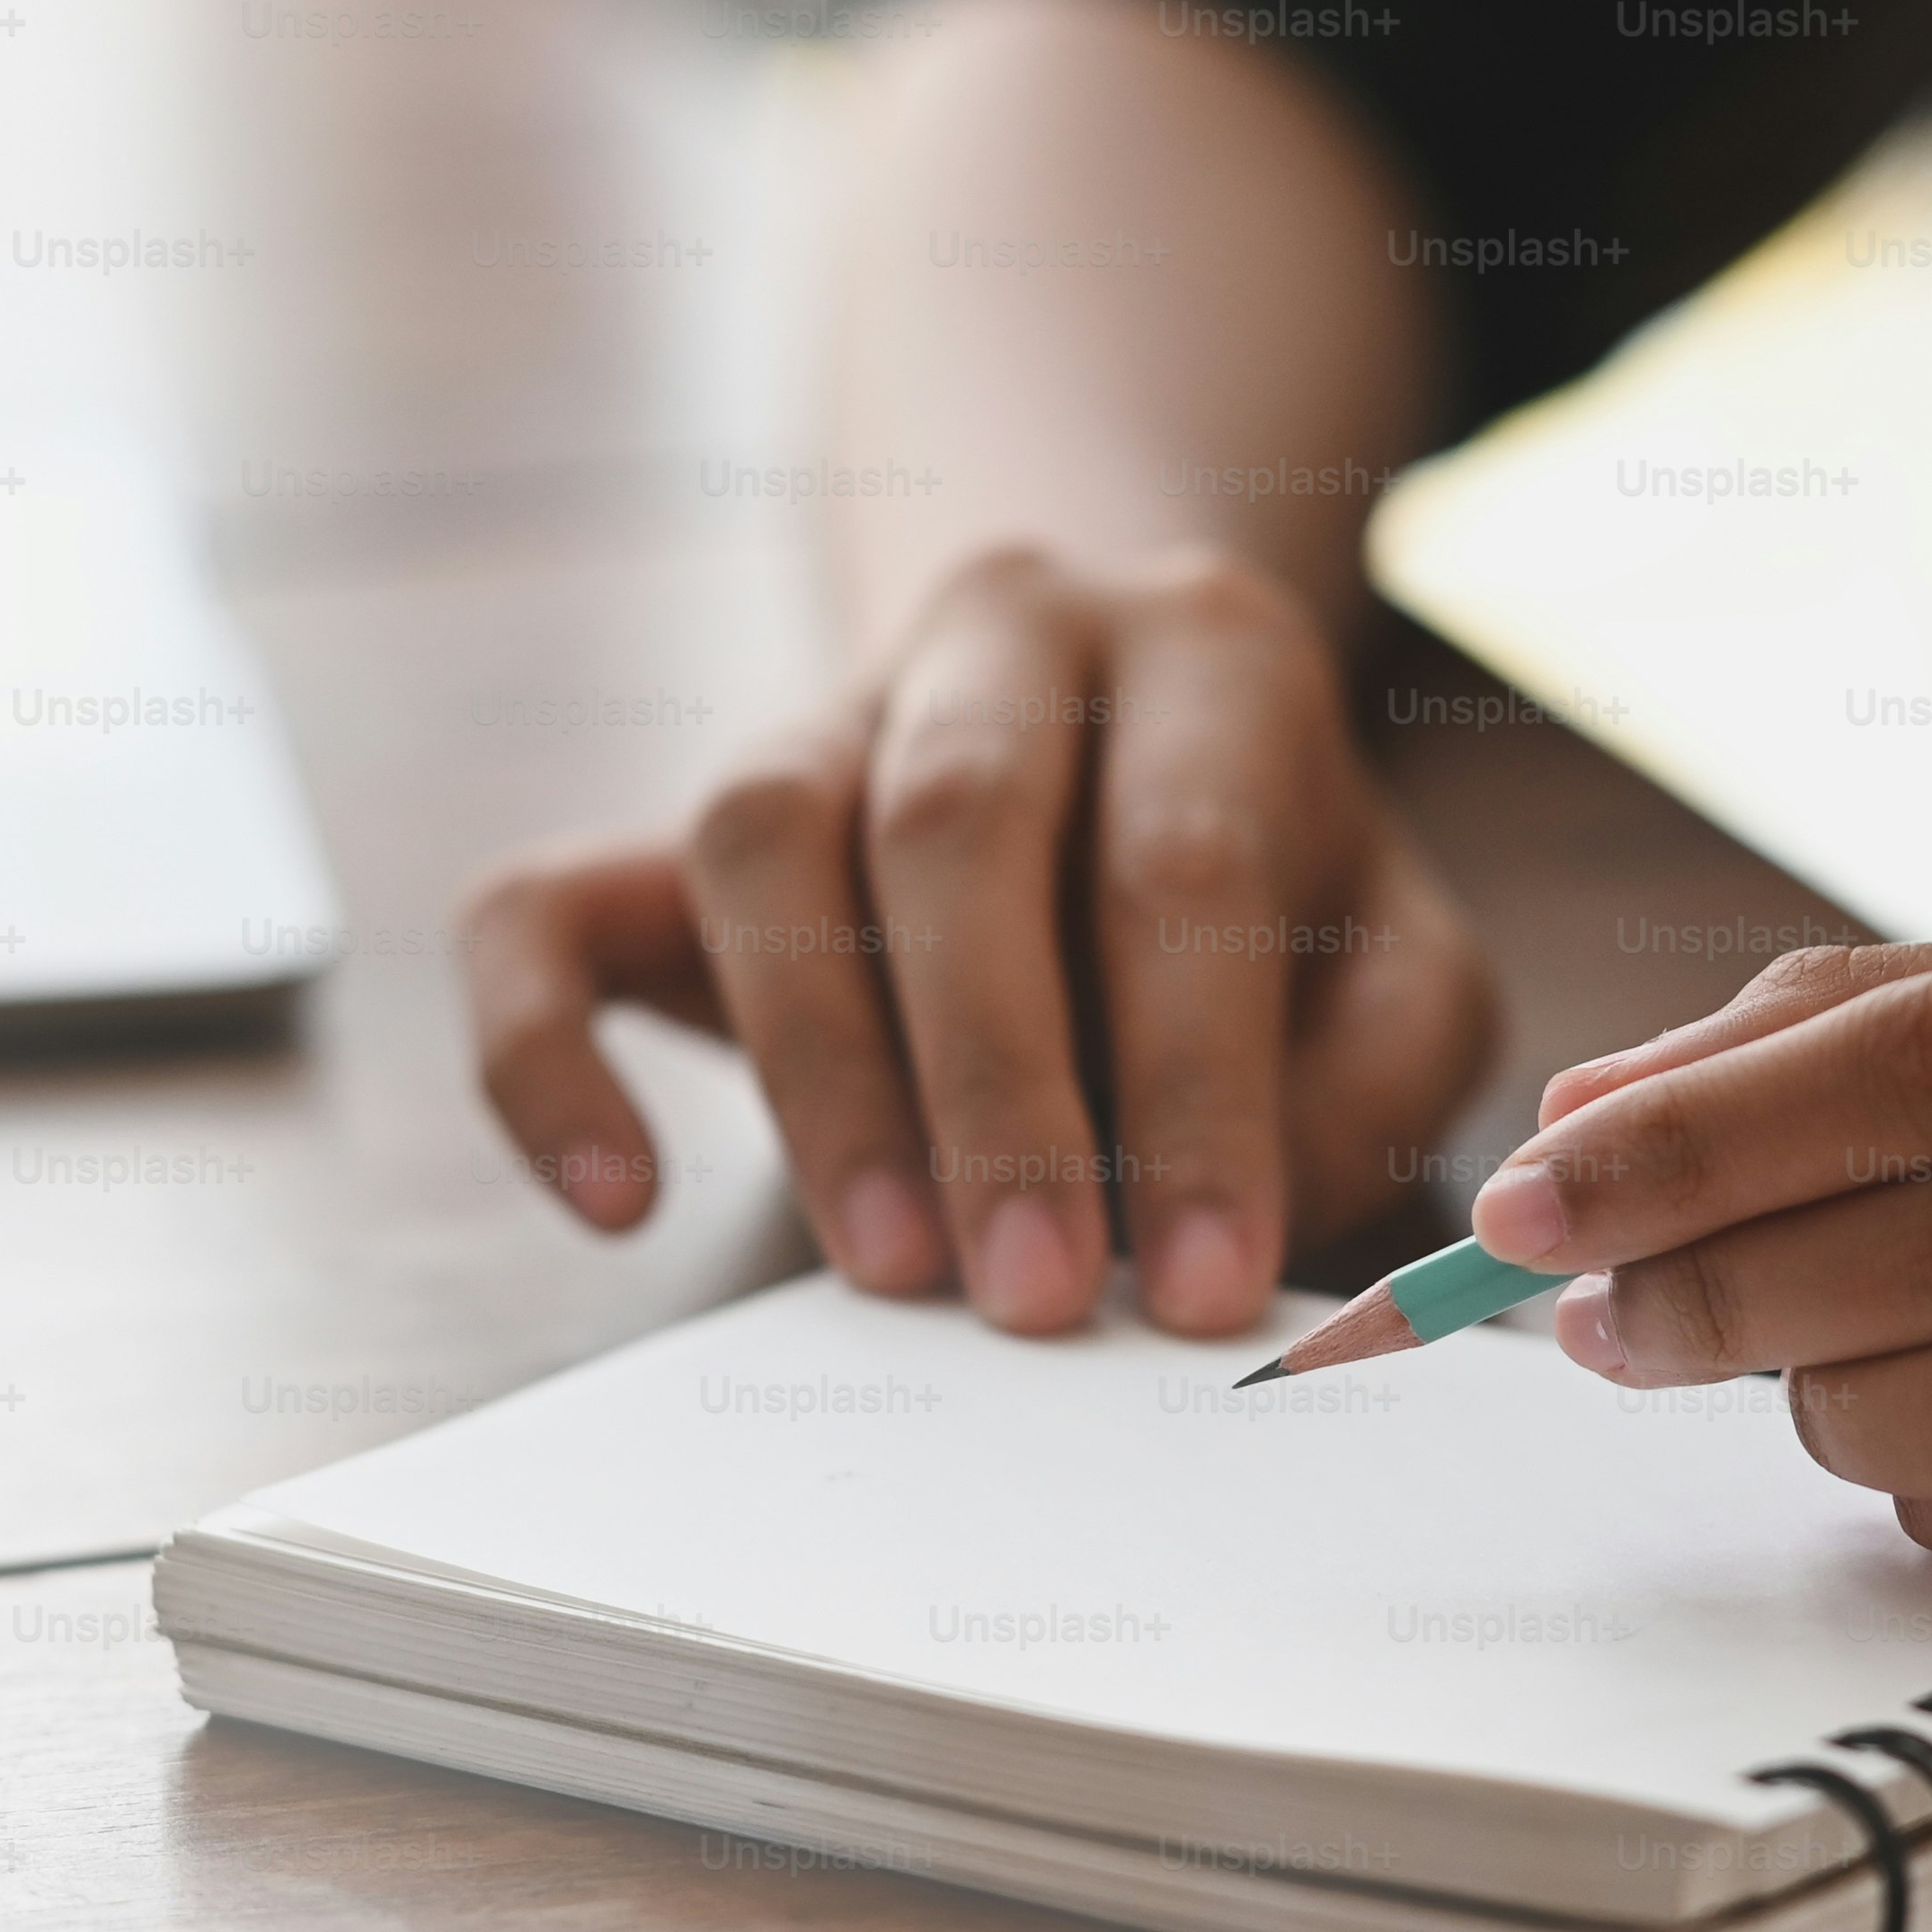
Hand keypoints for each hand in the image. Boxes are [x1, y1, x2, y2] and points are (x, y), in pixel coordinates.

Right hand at [458, 543, 1496, 1336]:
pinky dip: (550, 1057)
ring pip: (757, 839)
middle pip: (955, 822)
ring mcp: (811, 714)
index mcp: (1204, 651)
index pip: (1183, 859)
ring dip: (819, 1072)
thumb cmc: (1271, 899)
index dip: (1195, 1083)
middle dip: (995, 1082)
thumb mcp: (1395, 966)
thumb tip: (1243, 1212)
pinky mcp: (659, 829)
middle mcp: (998, 635)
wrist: (1118, 744)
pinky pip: (537, 912)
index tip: (1204, 1282)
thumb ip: (1373, 1075)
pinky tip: (619, 1198)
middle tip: (1033, 1297)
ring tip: (891, 1268)